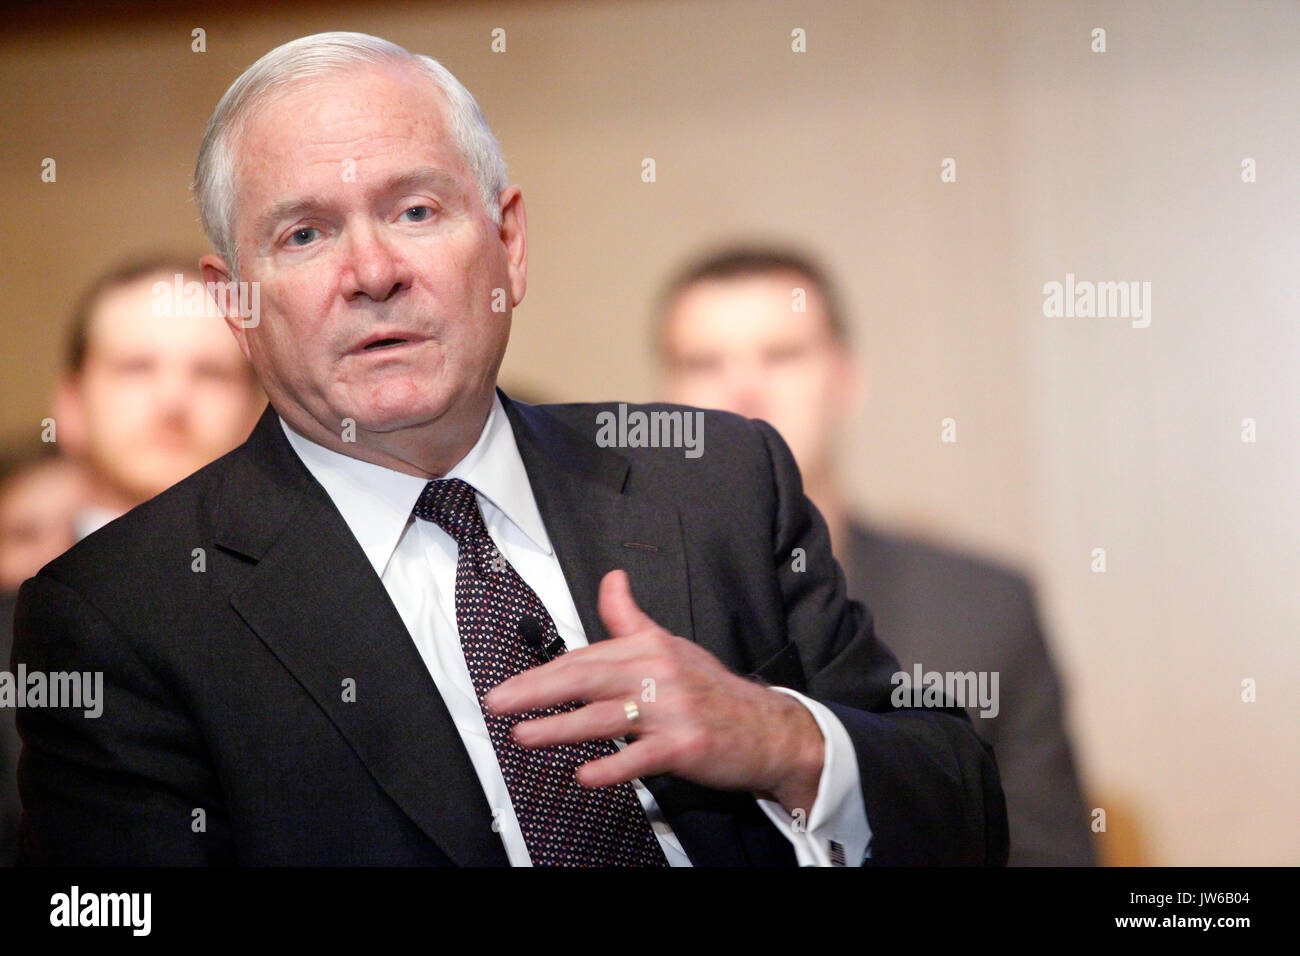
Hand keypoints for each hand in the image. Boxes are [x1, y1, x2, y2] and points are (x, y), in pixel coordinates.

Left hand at [482, 569, 824, 814]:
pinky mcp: (685, 746)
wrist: (768, 728)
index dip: (543, 671)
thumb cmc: (712, 690)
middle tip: (499, 702)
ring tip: (524, 736)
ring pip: (606, 717)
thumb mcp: (671, 644)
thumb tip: (611, 579)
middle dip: (538, 690)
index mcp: (650, 648)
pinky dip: (613, 767)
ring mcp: (672, 711)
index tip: (509, 685)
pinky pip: (642, 757)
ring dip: (560, 728)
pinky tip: (585, 774)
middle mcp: (659, 674)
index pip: (586, 657)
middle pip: (587, 679)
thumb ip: (630, 618)